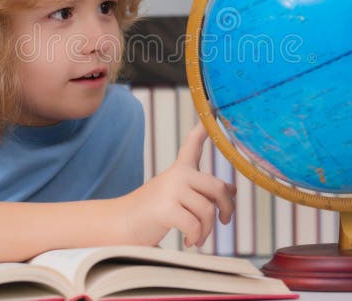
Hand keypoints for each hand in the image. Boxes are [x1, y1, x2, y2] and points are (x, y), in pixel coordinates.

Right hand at [115, 124, 236, 247]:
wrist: (120, 224)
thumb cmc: (151, 212)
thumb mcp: (179, 196)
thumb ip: (203, 190)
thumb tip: (232, 190)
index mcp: (179, 170)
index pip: (193, 145)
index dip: (205, 129)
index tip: (214, 110)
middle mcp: (177, 175)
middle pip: (218, 187)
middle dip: (228, 208)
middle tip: (225, 221)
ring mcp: (171, 190)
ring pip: (208, 211)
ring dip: (207, 230)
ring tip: (198, 238)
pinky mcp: (166, 208)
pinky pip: (195, 225)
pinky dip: (196, 237)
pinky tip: (189, 242)